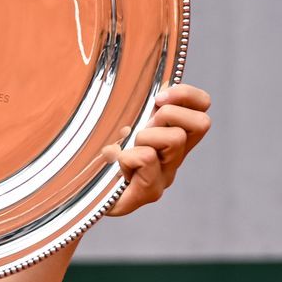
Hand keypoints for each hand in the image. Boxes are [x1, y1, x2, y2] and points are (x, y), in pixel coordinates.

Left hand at [103, 83, 212, 216]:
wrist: (78, 197)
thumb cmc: (95, 153)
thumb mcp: (117, 120)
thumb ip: (137, 105)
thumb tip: (154, 84)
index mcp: (173, 136)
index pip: (203, 107)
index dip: (186, 94)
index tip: (158, 96)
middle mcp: (175, 157)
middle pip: (201, 123)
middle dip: (170, 115)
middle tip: (143, 125)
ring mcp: (165, 177)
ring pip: (175, 138)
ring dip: (146, 135)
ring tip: (124, 148)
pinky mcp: (149, 193)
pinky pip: (147, 158)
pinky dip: (126, 156)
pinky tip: (114, 166)